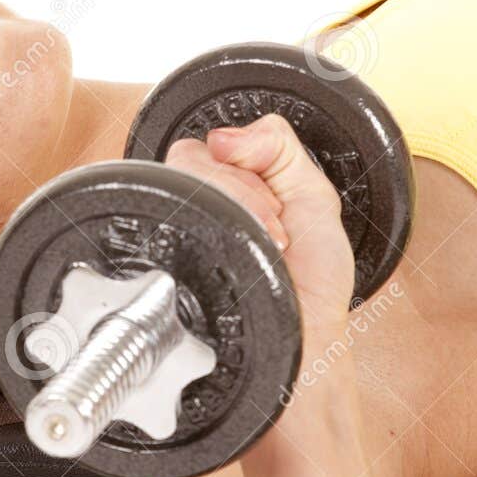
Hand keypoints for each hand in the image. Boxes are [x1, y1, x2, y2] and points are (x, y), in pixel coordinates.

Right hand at [165, 115, 354, 349]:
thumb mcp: (313, 195)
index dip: (249, 169)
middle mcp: (199, 205)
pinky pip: (168, 211)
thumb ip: (278, 145)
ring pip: (180, 178)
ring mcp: (178, 228)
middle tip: (276, 233)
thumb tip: (221, 135)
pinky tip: (241, 254)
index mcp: (230, 188)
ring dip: (238, 209)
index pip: (212, 143)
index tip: (279, 209)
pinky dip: (214, 224)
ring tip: (266, 248)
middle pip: (191, 156)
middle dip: (247, 192)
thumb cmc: (311, 287)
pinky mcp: (163, 253)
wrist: (306, 341)